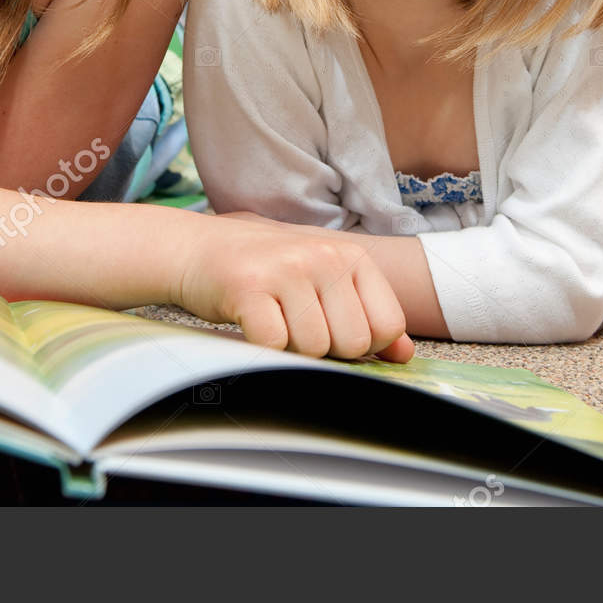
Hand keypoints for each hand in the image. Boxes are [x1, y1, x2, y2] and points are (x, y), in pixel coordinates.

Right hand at [174, 212, 414, 362]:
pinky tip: (252, 321)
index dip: (363, 343)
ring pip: (314, 348)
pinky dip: (263, 347)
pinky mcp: (249, 287)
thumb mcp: (324, 283)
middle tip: (295, 322)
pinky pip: (275, 345)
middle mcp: (324, 256)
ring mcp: (287, 269)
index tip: (333, 329)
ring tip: (273, 318)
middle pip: (353, 343)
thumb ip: (368, 316)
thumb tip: (404, 353)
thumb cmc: (269, 272)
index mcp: (351, 256)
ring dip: (291, 347)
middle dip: (325, 348)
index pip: (388, 325)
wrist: (199, 249)